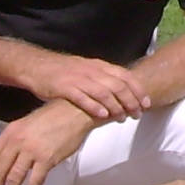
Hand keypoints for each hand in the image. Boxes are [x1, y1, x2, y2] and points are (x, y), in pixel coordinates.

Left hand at [0, 101, 95, 184]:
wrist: (73, 111)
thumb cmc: (53, 116)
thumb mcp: (25, 123)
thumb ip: (14, 138)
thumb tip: (7, 156)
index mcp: (10, 132)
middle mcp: (17, 141)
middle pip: (0, 171)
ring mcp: (31, 151)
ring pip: (14, 179)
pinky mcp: (47, 159)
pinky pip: (35, 183)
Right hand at [30, 53, 147, 122]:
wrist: (37, 66)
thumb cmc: (64, 71)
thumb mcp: (88, 69)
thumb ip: (104, 78)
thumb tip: (124, 92)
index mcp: (99, 66)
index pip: (125, 76)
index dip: (138, 90)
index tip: (147, 103)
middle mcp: (91, 70)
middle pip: (118, 85)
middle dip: (131, 101)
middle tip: (137, 114)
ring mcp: (78, 78)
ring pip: (103, 92)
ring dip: (115, 106)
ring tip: (121, 118)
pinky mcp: (64, 87)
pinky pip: (82, 97)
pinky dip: (94, 106)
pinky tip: (102, 115)